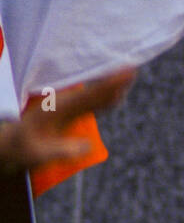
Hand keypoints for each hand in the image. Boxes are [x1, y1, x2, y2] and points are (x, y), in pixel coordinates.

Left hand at [0, 69, 133, 172]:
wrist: (11, 145)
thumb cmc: (22, 149)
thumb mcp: (38, 154)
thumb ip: (62, 150)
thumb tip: (87, 145)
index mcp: (58, 110)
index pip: (88, 95)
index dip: (107, 85)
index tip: (121, 75)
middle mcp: (64, 104)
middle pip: (95, 91)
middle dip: (113, 80)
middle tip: (132, 69)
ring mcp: (67, 106)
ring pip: (95, 94)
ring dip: (112, 85)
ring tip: (128, 74)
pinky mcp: (70, 112)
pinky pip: (92, 101)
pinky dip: (106, 95)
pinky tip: (116, 93)